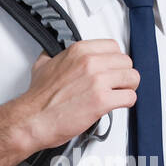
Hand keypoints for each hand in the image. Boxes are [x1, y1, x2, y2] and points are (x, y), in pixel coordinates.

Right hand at [22, 40, 138, 150]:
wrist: (33, 119)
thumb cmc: (39, 98)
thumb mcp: (43, 66)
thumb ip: (55, 57)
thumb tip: (55, 55)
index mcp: (79, 51)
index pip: (113, 47)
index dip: (115, 60)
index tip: (112, 68)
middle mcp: (90, 63)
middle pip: (126, 62)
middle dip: (123, 74)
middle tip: (117, 84)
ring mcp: (98, 81)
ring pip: (132, 78)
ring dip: (128, 87)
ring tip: (119, 94)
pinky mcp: (102, 100)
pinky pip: (130, 98)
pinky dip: (126, 102)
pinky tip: (116, 104)